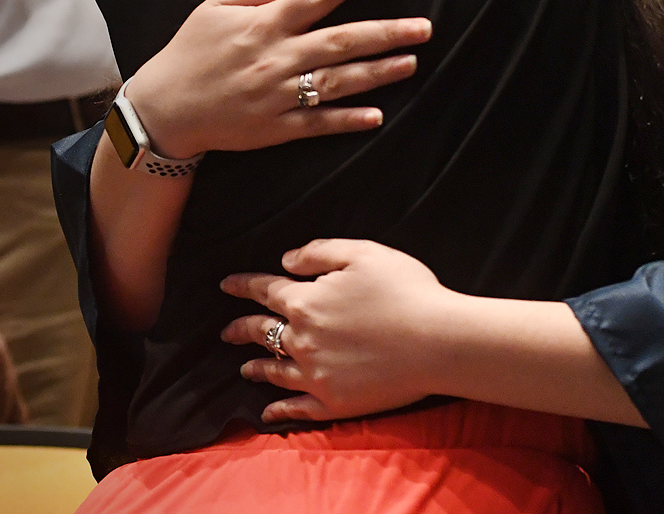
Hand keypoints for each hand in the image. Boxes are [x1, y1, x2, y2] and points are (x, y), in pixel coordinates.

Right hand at [128, 0, 430, 158]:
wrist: (163, 110)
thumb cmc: (189, 51)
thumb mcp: (215, 8)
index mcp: (264, 24)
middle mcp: (276, 57)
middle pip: (341, 41)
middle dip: (386, 32)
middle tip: (425, 27)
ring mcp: (278, 95)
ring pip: (337, 82)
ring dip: (378, 72)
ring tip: (412, 62)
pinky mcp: (275, 128)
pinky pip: (318, 123)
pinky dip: (348, 119)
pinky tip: (377, 116)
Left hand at [220, 239, 457, 421]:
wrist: (437, 341)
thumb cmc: (405, 290)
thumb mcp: (364, 253)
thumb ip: (320, 252)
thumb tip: (287, 260)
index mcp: (307, 302)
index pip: (265, 290)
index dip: (244, 285)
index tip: (225, 285)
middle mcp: (302, 341)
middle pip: (262, 332)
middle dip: (241, 328)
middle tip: (226, 331)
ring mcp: (316, 376)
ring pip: (274, 370)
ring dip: (255, 366)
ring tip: (243, 367)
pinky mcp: (334, 403)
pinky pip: (297, 408)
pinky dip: (278, 409)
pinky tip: (267, 411)